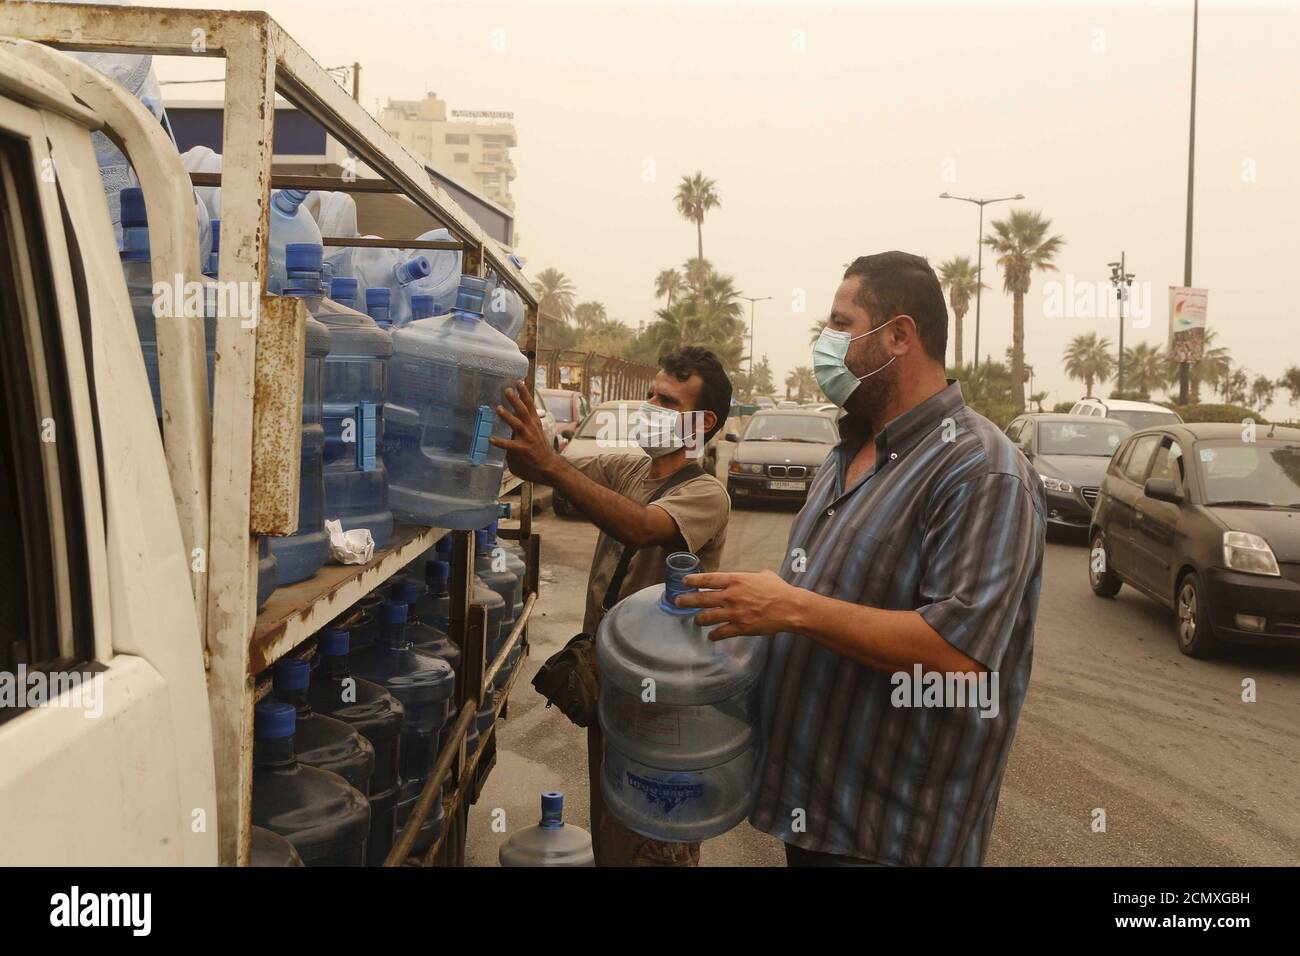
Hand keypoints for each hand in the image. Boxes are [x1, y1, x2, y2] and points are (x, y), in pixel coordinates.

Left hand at [489, 379, 559, 482]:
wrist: (549, 465)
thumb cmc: (540, 449)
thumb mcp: (534, 433)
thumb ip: (522, 426)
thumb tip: (509, 419)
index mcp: (535, 422)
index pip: (530, 404)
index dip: (524, 392)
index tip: (519, 381)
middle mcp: (531, 427)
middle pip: (524, 410)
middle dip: (516, 399)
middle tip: (507, 390)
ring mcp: (527, 438)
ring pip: (517, 423)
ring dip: (507, 415)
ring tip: (498, 408)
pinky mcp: (522, 449)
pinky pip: (509, 444)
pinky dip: (500, 441)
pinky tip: (491, 439)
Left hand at [674, 570, 806, 639]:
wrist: (790, 608)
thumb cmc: (778, 589)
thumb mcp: (763, 575)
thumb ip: (750, 576)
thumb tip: (749, 576)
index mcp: (735, 580)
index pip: (707, 579)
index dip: (693, 580)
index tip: (683, 582)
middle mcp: (731, 596)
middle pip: (701, 598)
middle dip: (686, 601)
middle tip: (678, 602)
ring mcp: (734, 613)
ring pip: (707, 617)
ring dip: (699, 619)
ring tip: (696, 620)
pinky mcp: (740, 627)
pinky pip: (721, 632)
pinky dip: (714, 635)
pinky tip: (711, 636)